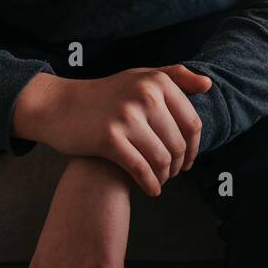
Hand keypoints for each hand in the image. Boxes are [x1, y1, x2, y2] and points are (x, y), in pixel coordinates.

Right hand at [13, 63, 211, 195]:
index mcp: (156, 80)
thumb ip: (175, 77)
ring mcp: (126, 116)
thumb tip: (208, 86)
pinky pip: (141, 170)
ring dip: (165, 177)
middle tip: (171, 173)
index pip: (192, 123)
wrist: (59, 106)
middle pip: (178, 144)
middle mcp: (144, 95)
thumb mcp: (139, 77)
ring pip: (162, 159)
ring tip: (160, 180)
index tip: (187, 160)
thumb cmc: (104, 95)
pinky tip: (151, 190)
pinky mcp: (110, 138)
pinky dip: (150, 185)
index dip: (194, 147)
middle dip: (179, 165)